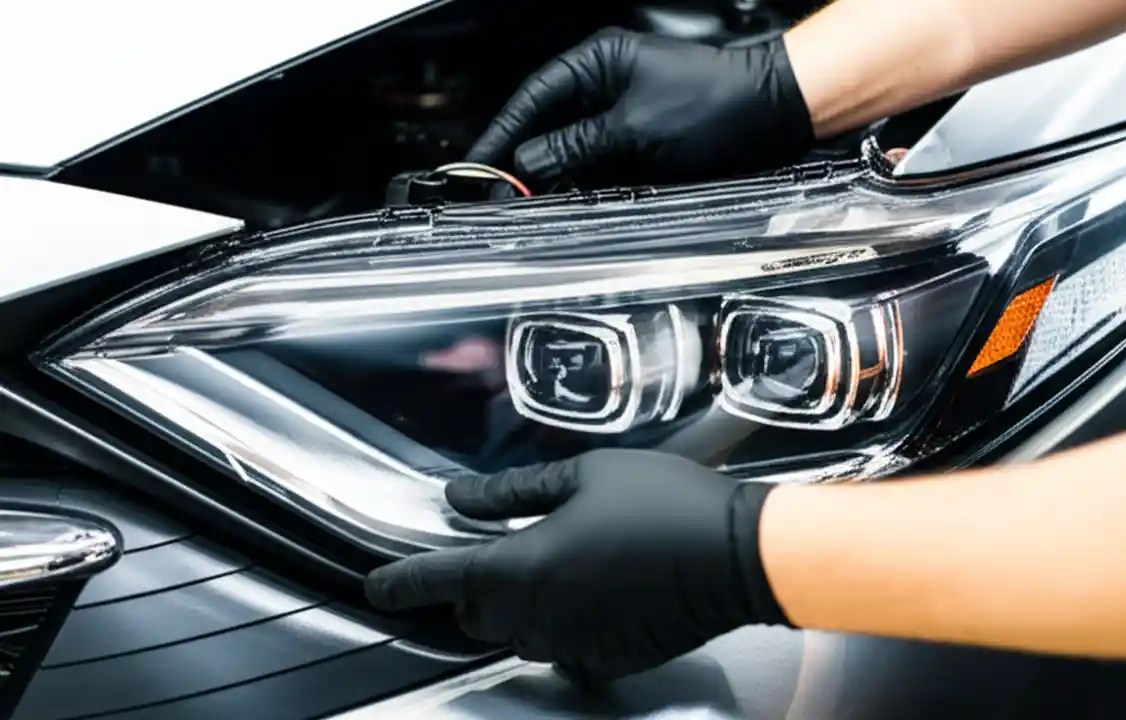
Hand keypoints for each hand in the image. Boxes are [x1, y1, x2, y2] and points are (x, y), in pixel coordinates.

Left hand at [364, 449, 789, 679]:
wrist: (736, 554)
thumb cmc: (666, 503)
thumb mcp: (584, 475)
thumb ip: (513, 491)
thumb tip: (462, 498)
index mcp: (526, 564)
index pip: (442, 577)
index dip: (403, 582)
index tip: (379, 587)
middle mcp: (542, 613)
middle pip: (477, 614)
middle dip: (473, 588)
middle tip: (498, 552)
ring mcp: (575, 643)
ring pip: (518, 634)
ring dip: (518, 607)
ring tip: (554, 566)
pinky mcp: (608, 659)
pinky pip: (564, 648)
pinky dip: (563, 624)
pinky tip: (595, 592)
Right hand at [465, 29, 813, 184]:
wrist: (773, 115)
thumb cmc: (716, 103)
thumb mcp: (635, 129)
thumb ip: (576, 146)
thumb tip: (529, 160)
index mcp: (598, 63)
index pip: (533, 97)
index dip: (502, 132)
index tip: (478, 161)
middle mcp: (606, 86)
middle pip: (548, 126)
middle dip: (523, 162)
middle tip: (499, 194)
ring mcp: (623, 116)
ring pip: (571, 151)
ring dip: (552, 178)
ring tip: (527, 206)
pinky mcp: (640, 144)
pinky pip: (599, 166)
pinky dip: (582, 185)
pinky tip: (567, 204)